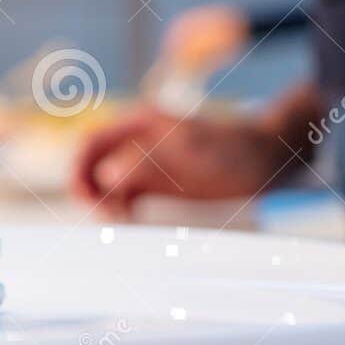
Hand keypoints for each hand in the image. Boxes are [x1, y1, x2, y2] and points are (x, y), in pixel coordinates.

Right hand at [70, 104, 309, 216]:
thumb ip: (145, 163)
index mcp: (139, 122)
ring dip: (103, 202)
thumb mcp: (188, 156)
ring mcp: (145, 161)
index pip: (90, 142)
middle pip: (92, 162)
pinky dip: (120, 209)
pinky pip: (124, 194)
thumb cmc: (233, 150)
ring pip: (105, 181)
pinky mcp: (156, 181)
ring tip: (120, 221)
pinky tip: (132, 221)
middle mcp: (137, 139)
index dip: (78, 169)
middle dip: (89, 189)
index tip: (86, 199)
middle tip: (105, 216)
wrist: (266, 160)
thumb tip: (105, 177)